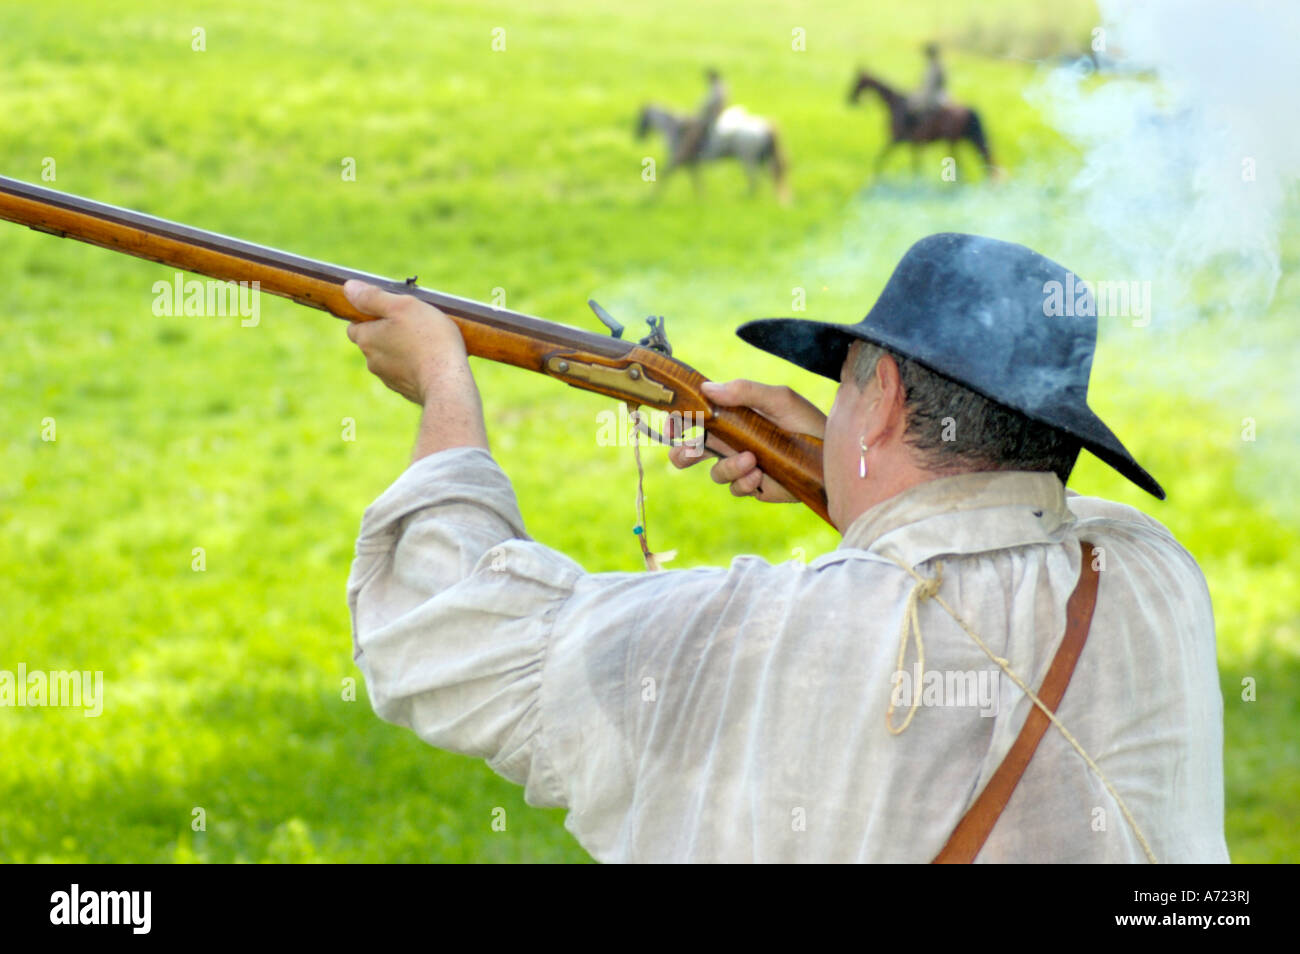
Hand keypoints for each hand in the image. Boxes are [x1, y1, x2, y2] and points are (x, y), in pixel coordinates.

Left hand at [343, 280, 466, 404]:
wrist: (447, 381)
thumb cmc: (428, 339)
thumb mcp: (401, 306)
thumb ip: (373, 297)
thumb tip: (349, 287)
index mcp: (367, 339)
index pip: (355, 326)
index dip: (370, 317)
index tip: (390, 312)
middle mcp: (373, 361)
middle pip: (374, 342)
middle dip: (388, 334)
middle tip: (413, 324)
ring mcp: (389, 379)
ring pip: (391, 359)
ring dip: (402, 350)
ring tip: (427, 342)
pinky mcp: (406, 390)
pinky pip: (406, 374)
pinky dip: (414, 366)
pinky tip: (433, 360)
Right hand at [668, 379, 825, 501]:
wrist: (832, 455)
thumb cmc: (806, 421)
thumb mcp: (778, 400)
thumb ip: (744, 392)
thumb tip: (707, 388)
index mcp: (732, 417)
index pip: (696, 418)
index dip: (678, 421)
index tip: (673, 425)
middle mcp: (732, 442)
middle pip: (691, 452)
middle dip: (682, 454)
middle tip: (688, 453)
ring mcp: (742, 466)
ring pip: (715, 473)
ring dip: (728, 467)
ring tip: (752, 460)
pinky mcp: (754, 486)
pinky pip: (736, 488)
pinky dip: (745, 481)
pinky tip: (761, 473)